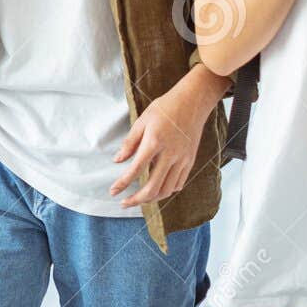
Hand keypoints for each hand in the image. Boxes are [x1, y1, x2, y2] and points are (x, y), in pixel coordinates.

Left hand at [110, 66, 223, 206]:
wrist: (192, 102)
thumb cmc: (164, 109)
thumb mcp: (142, 120)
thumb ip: (130, 142)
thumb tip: (118, 160)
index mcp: (155, 142)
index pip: (136, 170)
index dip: (123, 184)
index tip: (113, 191)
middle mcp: (170, 154)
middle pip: (153, 187)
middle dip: (137, 199)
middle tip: (124, 203)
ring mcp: (183, 159)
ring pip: (168, 190)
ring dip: (152, 199)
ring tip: (139, 199)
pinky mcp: (190, 161)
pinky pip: (179, 183)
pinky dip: (167, 191)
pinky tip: (158, 190)